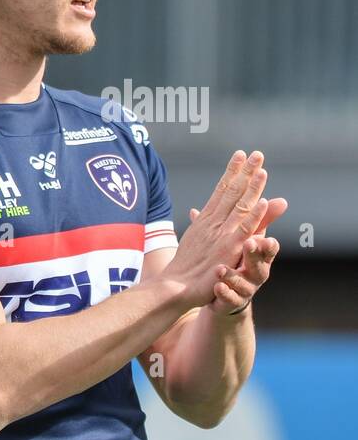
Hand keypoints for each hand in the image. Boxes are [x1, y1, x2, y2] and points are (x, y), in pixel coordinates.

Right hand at [161, 150, 271, 309]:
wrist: (175, 285)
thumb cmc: (187, 265)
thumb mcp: (195, 239)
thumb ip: (202, 226)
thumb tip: (196, 209)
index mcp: (206, 219)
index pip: (221, 189)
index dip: (232, 171)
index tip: (240, 154)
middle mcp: (213, 222)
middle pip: (232, 192)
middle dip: (245, 171)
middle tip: (256, 153)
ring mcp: (221, 234)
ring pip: (239, 206)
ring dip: (251, 187)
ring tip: (261, 170)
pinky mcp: (229, 249)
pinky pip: (244, 229)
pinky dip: (253, 215)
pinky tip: (263, 203)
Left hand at [187, 197, 286, 315]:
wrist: (223, 291)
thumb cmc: (238, 259)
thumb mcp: (245, 241)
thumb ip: (256, 222)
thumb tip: (275, 199)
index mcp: (259, 258)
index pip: (268, 250)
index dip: (269, 245)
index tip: (267, 238)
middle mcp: (256, 273)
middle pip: (259, 266)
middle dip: (254, 255)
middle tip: (248, 243)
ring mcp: (245, 288)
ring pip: (243, 284)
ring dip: (233, 275)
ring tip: (220, 269)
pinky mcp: (232, 300)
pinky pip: (230, 298)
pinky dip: (224, 292)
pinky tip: (217, 286)